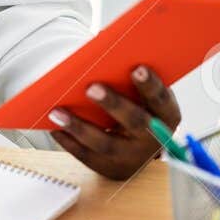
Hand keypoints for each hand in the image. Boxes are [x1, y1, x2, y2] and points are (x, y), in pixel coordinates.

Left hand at [46, 65, 180, 180]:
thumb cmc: (139, 109)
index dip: (151, 85)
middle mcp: (152, 140)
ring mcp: (131, 158)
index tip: (137, 68)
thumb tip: (107, 51)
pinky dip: (68, 141)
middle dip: (113, 104)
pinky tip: (53, 127)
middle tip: (91, 87)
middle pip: (134, 122)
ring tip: (57, 112)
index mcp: (166, 116)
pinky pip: (86, 156)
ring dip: (79, 127)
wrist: (138, 150)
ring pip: (105, 143)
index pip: (161, 100)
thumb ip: (134, 81)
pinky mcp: (109, 167)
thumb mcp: (145, 98)